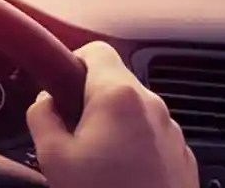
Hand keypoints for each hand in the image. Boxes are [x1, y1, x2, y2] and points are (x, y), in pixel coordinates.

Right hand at [26, 42, 197, 187]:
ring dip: (112, 126)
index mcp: (119, 95)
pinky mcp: (182, 157)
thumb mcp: (54, 158)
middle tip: (70, 135)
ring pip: (133, 111)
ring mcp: (171, 132)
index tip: (58, 88)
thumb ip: (42, 116)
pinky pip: (151, 137)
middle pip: (114, 81)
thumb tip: (44, 103)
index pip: (94, 49)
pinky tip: (119, 178)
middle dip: (89, 101)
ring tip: (95, 163)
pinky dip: (133, 147)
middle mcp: (152, 105)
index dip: (70, 63)